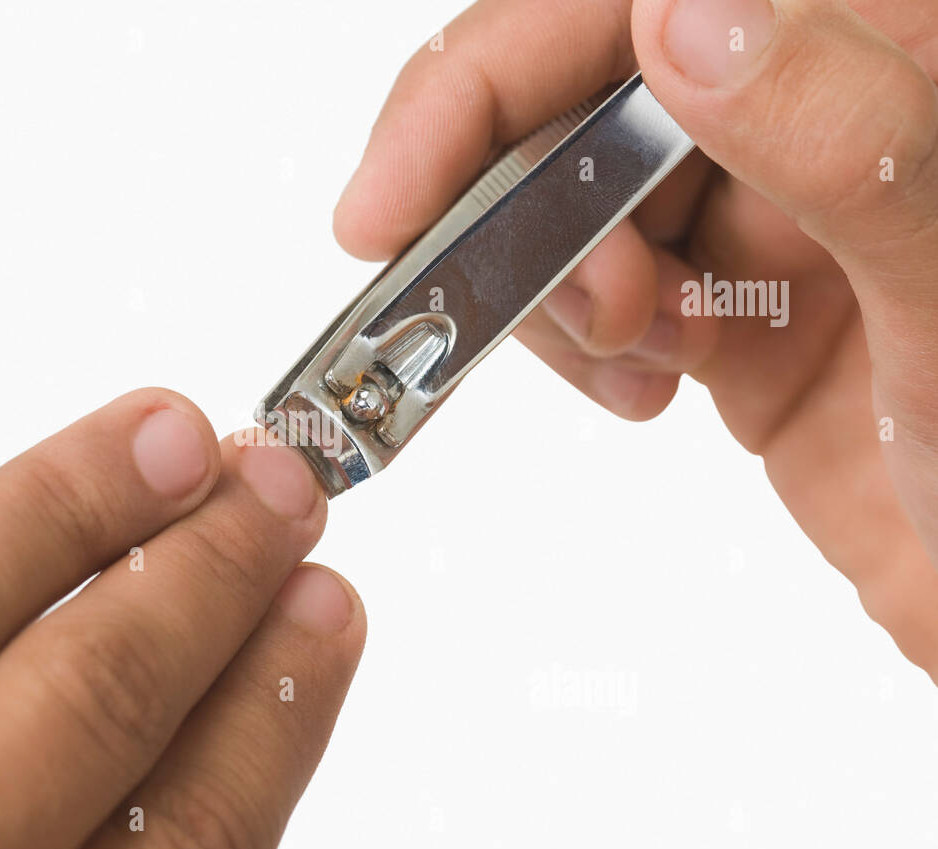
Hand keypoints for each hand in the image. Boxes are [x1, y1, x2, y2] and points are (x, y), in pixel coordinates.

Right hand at [333, 0, 937, 679]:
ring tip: (643, 357)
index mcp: (880, 40)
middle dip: (531, 207)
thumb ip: (840, 132)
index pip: (622, 6)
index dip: (484, 84)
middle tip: (590, 305)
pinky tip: (655, 384)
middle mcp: (809, 106)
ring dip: (563, 284)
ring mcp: (768, 206)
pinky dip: (588, 343)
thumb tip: (682, 17)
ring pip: (574, 205)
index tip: (394, 199)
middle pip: (579, 105)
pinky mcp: (738, 302)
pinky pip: (605, 293)